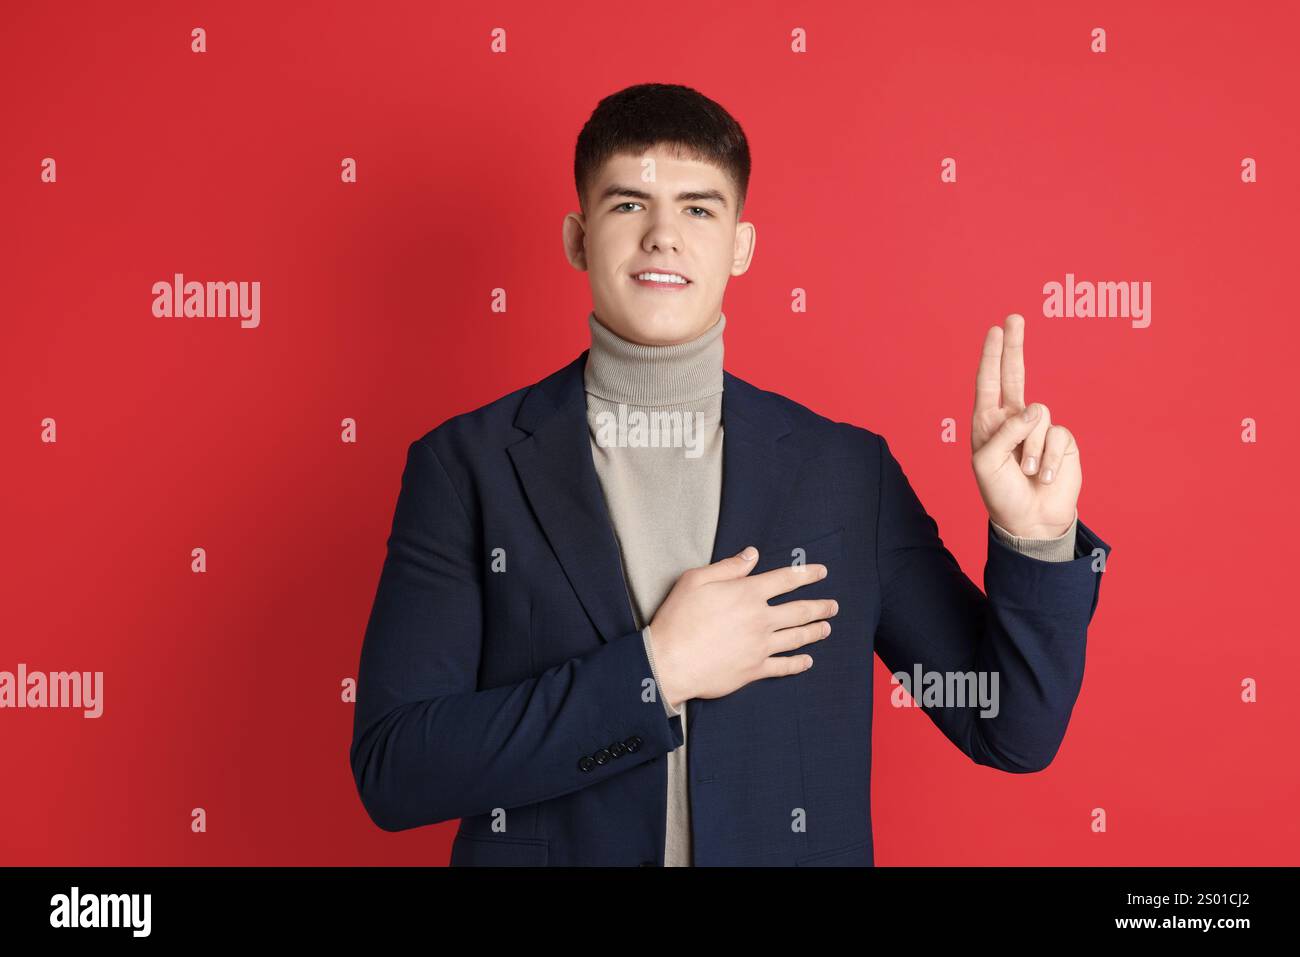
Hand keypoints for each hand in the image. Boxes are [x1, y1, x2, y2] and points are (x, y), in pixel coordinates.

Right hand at [647, 547, 838, 708]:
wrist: (669, 661)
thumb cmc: (678, 618)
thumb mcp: (695, 580)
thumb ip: (728, 567)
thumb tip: (752, 554)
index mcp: (747, 593)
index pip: (786, 579)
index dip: (806, 574)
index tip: (821, 572)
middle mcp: (760, 619)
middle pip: (799, 610)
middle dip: (820, 607)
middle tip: (833, 606)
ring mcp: (760, 646)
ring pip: (797, 637)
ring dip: (815, 631)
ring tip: (826, 628)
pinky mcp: (754, 670)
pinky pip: (784, 666)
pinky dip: (798, 663)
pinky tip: (808, 661)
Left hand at [971, 314, 1081, 538]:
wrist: (1030, 520)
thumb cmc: (1000, 492)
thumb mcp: (987, 463)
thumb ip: (1004, 432)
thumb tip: (1033, 408)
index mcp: (988, 422)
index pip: (989, 382)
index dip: (992, 356)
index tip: (995, 330)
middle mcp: (1012, 419)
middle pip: (1015, 375)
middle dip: (1014, 347)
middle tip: (1015, 318)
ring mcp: (1038, 428)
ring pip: (1038, 414)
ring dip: (1032, 447)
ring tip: (1027, 471)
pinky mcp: (1061, 440)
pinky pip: (1056, 434)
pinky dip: (1049, 457)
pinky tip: (1045, 476)